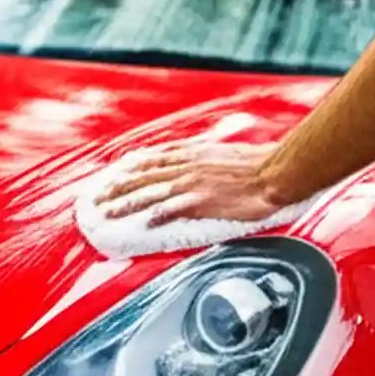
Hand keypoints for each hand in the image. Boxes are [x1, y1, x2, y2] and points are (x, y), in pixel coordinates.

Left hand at [95, 142, 281, 226]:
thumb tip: (191, 161)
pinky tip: (143, 224)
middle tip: (98, 199)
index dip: (130, 168)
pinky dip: (156, 216)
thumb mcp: (223, 151)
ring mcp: (194, 183)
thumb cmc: (257, 164)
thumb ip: (203, 157)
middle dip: (118, 188)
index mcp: (193, 153)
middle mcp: (188, 166)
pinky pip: (174, 209)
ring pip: (151, 193)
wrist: (276, 172)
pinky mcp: (204, 201)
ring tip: (108, 213)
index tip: (113, 175)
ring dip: (126, 203)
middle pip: (144, 176)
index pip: (152, 159)